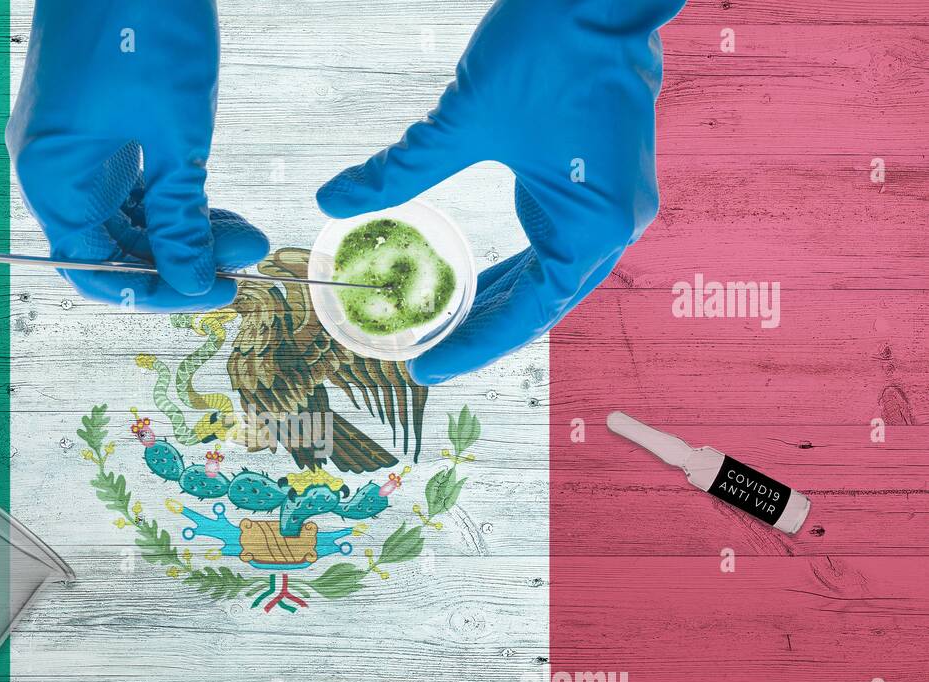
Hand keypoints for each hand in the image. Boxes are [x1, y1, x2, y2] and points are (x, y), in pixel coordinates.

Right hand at [7, 0, 267, 310]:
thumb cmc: (141, 24)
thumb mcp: (175, 137)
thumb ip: (180, 218)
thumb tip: (193, 283)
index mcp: (53, 178)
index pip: (95, 270)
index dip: (155, 292)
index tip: (214, 292)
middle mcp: (52, 167)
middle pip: (113, 246)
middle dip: (181, 258)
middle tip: (244, 262)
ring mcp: (72, 144)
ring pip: (127, 216)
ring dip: (183, 230)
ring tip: (244, 234)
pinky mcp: (94, 124)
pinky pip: (129, 182)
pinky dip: (171, 197)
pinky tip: (215, 205)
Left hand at [317, 0, 684, 383]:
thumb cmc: (545, 48)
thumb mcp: (461, 120)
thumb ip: (398, 170)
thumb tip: (331, 200)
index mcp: (590, 228)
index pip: (527, 314)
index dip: (473, 346)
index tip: (426, 369)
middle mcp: (612, 228)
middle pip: (542, 305)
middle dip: (483, 331)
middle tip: (427, 357)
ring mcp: (615, 206)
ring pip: (551, 278)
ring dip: (501, 301)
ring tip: (447, 327)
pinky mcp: (604, 184)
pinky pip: (559, 244)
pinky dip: (520, 266)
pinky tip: (482, 281)